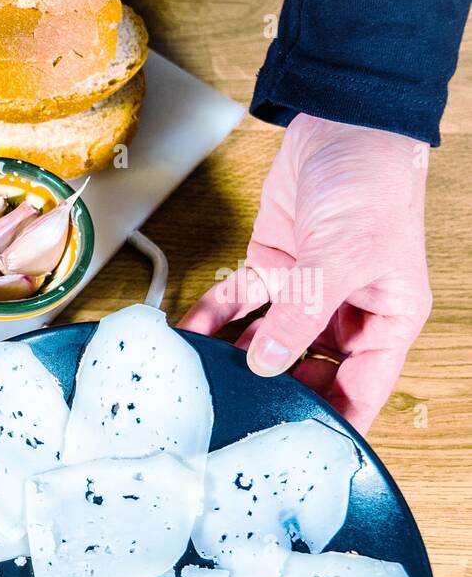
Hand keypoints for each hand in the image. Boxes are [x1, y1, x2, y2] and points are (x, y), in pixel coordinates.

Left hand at [180, 113, 430, 431]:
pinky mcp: (273, 267)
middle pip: (310, 369)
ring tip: (204, 382)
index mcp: (388, 318)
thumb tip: (267, 363)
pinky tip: (187, 335)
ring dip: (236, 357)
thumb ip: (302, 315)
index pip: (363, 387)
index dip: (335, 421)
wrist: (342, 124)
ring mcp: (307, 290)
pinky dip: (212, 317)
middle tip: (236, 419)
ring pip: (267, 340)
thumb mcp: (342, 258)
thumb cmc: (372, 185)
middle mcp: (348, 310)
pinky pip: (239, 303)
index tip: (301, 452)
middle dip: (275, 392)